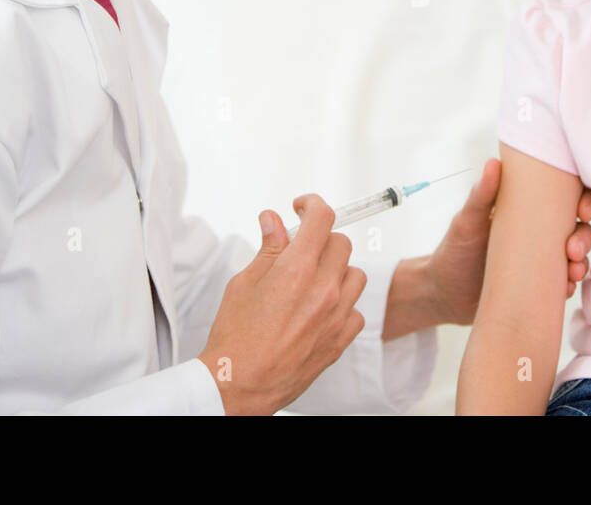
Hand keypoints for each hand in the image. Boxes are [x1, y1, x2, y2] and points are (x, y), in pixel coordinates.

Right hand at [198, 195, 366, 415]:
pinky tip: (320, 310)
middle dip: (321, 239)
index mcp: (297, 269)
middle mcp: (324, 289)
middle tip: (300, 249)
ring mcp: (336, 315)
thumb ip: (267, 248)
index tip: (302, 207)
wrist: (239, 384)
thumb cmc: (235, 337)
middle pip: (341, 243)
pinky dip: (342, 304)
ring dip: (337, 270)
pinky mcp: (341, 339)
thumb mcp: (243, 283)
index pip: (323, 218)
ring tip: (311, 281)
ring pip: (355, 274)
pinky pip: (356, 309)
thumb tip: (274, 220)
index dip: (313, 205)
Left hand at [425, 158, 590, 324]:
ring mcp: (541, 257)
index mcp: (526, 207)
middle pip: (578, 225)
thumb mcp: (466, 222)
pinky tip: (565, 288)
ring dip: (581, 261)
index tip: (582, 210)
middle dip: (585, 235)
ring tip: (571, 271)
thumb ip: (480, 195)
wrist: (444, 294)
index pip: (564, 195)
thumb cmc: (454, 250)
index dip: (583, 199)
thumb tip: (494, 162)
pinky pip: (565, 281)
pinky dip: (570, 284)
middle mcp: (539, 230)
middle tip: (573, 248)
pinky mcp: (541, 283)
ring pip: (576, 254)